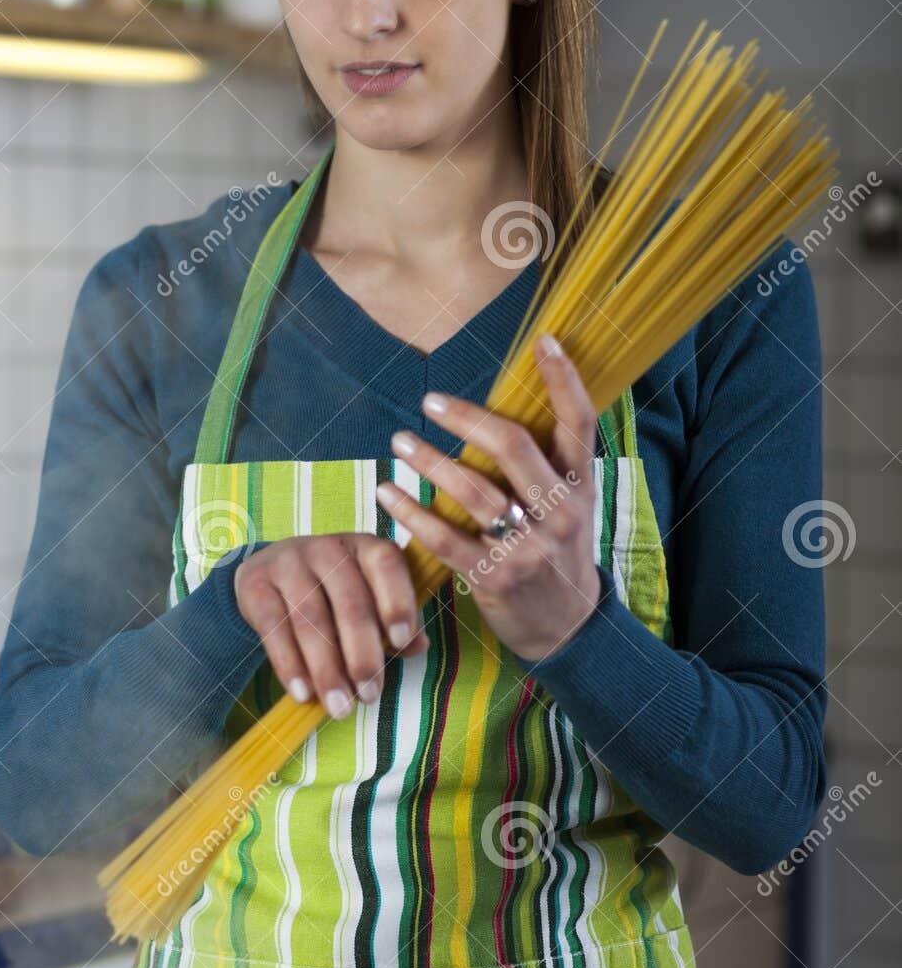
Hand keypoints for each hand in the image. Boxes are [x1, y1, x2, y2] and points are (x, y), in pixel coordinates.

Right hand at [233, 533, 428, 717]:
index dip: (397, 602)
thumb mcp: (368, 597)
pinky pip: (275, 628)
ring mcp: (289, 563)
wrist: (269, 572)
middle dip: (362, 655)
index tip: (402, 642)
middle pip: (350, 602)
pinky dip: (290, 665)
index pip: (387, 566)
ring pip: (311, 620)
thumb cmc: (334, 592)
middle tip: (369, 696)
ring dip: (328, 670)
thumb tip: (418, 646)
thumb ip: (395, 621)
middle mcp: (328, 548)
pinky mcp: (256, 584)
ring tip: (340, 707)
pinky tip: (303, 694)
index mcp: (365, 547)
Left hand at [376, 333, 601, 662]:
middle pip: (514, 447)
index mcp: (581, 486)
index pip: (579, 422)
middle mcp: (559, 512)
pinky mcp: (495, 577)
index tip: (543, 340)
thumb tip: (504, 411)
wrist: (568, 627)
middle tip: (430, 400)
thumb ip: (547, 466)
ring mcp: (528, 546)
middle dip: (468, 418)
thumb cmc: (560, 553)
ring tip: (400, 440)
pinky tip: (387, 493)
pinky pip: (445, 537)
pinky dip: (411, 513)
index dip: (564, 379)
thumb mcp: (571, 507)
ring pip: (471, 490)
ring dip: (429, 460)